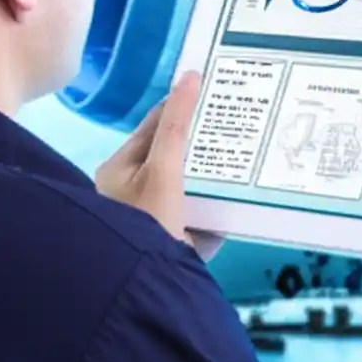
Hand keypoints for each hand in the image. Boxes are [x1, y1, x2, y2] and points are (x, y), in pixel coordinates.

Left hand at [96, 71, 223, 260]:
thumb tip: (190, 77)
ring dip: (211, 176)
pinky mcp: (172, 238)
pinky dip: (215, 208)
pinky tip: (236, 200)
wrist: (146, 285)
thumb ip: (177, 126)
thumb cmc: (146, 221)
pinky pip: (198, 214)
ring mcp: (153, 215)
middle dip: (202, 143)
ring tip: (242, 159)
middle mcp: (132, 191)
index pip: (154, 126)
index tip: (211, 90)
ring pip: (188, 184)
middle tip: (234, 123)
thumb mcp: (164, 169)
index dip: (181, 107)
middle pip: (174, 156)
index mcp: (119, 169)